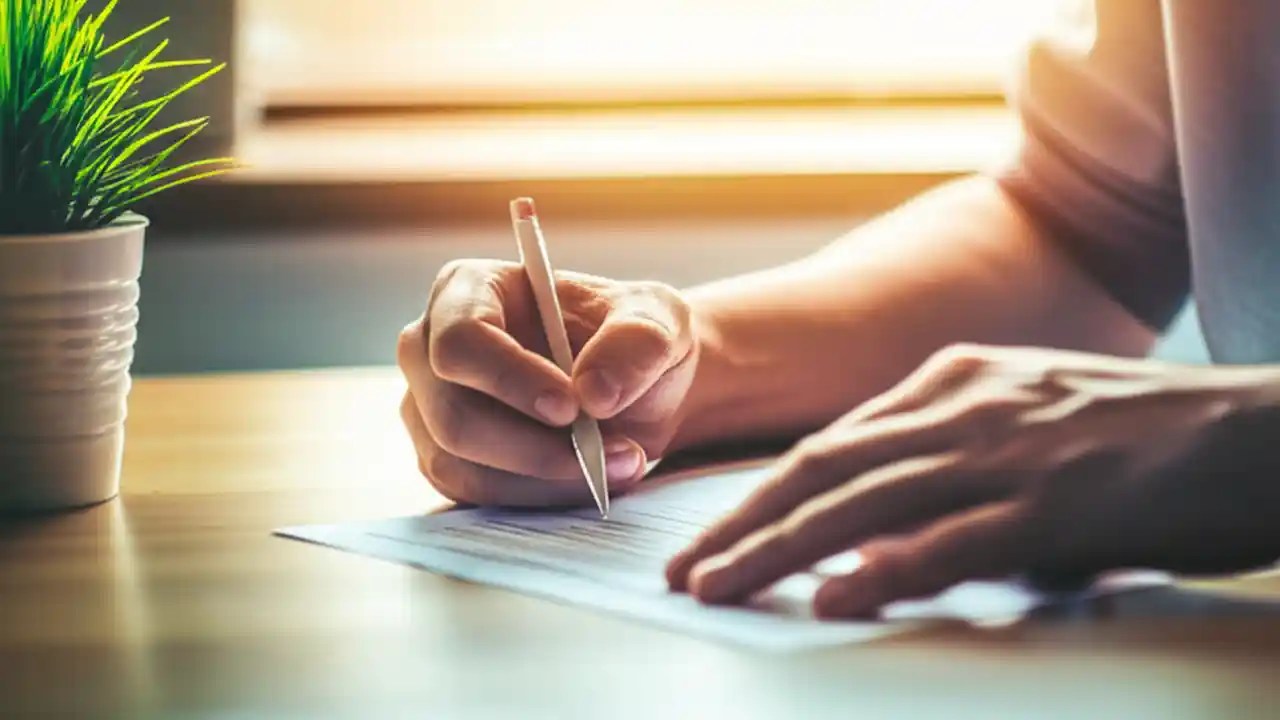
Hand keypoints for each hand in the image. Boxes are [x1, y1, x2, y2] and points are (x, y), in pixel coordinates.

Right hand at [397, 259, 698, 506]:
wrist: (640, 389)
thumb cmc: (633, 339)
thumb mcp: (658, 320)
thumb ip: (635, 344)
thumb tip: (594, 393)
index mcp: (467, 291)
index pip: (460, 340)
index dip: (509, 379)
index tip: (570, 408)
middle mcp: (431, 349)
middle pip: (454, 415)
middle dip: (536, 448)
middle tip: (615, 452)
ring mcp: (431, 410)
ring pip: (462, 466)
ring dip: (547, 480)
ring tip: (622, 464)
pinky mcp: (449, 461)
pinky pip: (477, 497)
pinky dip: (541, 497)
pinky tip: (594, 481)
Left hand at [666, 343, 1279, 616]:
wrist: (1257, 430)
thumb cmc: (1149, 433)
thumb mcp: (1035, 417)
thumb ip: (963, 455)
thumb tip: (902, 528)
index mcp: (955, 381)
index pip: (833, 443)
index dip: (763, 492)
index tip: (716, 531)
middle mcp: (964, 409)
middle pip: (823, 469)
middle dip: (743, 522)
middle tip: (685, 570)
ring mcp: (1004, 456)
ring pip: (862, 504)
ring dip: (778, 549)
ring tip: (717, 587)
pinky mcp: (1053, 509)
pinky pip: (949, 542)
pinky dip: (883, 572)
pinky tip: (831, 600)